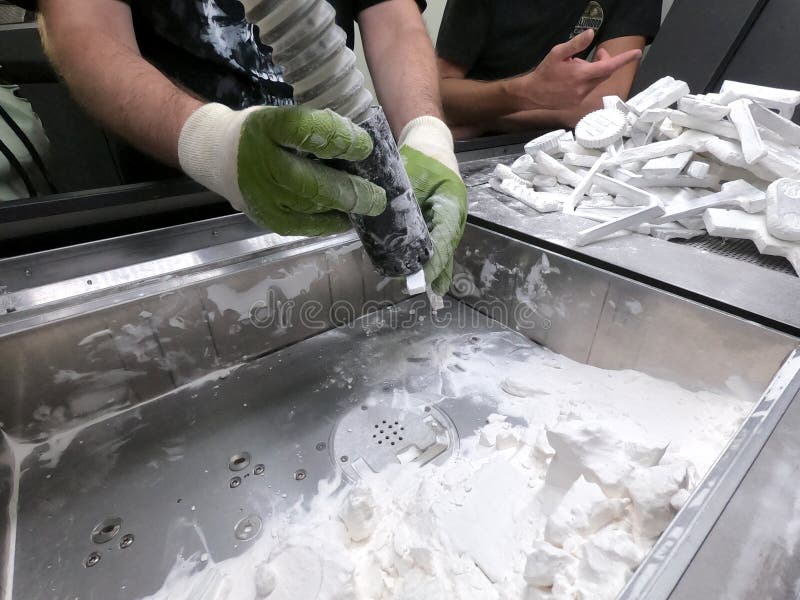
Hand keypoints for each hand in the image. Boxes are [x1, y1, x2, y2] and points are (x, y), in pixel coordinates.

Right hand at [178, 104, 386, 235]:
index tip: (365, 146)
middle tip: (378, 195)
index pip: (305, 131)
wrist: (216, 156)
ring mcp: (261, 194)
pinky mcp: (265, 217)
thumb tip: (362, 150)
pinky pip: (303, 225)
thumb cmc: (261, 134)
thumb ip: (314, 131)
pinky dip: (328, 223)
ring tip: (369, 206)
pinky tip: (346, 219)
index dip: (339, 139)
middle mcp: (261, 162)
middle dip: (350, 190)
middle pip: (312, 181)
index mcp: (266, 127)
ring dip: (344, 208)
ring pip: (311, 206)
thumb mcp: (280, 119)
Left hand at [399, 117, 466, 295]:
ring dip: (437, 270)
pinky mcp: (441, 224)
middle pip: (447, 247)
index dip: (435, 258)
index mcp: (451, 201)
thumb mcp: (407, 171)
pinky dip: (435, 264)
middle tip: (424, 291)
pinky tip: (432, 283)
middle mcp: (455, 214)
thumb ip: (396, 195)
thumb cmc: (421, 156)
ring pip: (445, 249)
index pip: (444, 235)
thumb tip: (374, 213)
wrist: (432, 145)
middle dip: (435, 270)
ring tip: (432, 293)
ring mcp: (451, 221)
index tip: (423, 275)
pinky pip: (439, 246)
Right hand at [510, 29, 641, 109]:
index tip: (636, 53)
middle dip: (605, 61)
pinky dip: (586, 80)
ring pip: (597, 81)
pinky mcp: (576, 102)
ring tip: (577, 66)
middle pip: (605, 73)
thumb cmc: (544, 72)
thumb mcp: (558, 53)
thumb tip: (591, 34)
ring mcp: (581, 97)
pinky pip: (588, 88)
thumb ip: (576, 44)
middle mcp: (584, 87)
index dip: (624, 59)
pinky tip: (572, 79)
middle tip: (597, 52)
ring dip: (594, 71)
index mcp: (581, 74)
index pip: (609, 66)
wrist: (532, 94)